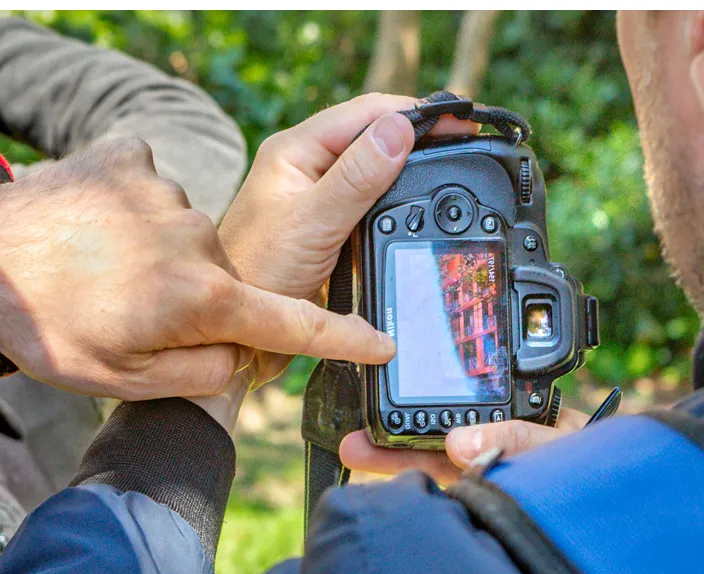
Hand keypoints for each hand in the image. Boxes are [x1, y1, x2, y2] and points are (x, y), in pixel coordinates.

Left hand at [0, 137, 394, 400]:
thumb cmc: (44, 329)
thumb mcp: (128, 380)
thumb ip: (202, 372)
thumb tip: (238, 357)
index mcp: (202, 298)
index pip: (291, 324)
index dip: (342, 337)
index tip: (379, 343)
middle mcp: (198, 239)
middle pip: (225, 280)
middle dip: (196, 302)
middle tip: (132, 317)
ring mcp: (166, 192)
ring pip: (188, 237)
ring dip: (159, 259)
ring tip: (100, 274)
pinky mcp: (134, 158)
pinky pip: (156, 192)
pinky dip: (136, 215)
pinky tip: (94, 231)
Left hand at [218, 93, 479, 382]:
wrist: (238, 332)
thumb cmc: (257, 274)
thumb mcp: (312, 222)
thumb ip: (357, 177)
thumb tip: (401, 128)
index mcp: (295, 150)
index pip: (366, 112)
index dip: (416, 112)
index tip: (460, 121)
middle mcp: (306, 166)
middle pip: (374, 136)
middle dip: (419, 136)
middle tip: (466, 144)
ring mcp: (316, 196)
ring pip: (374, 169)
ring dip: (409, 167)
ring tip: (450, 166)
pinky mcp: (327, 226)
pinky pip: (370, 202)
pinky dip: (397, 200)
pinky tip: (419, 207)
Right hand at [340, 408, 589, 484]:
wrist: (632, 523)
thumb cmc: (610, 471)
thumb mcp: (568, 448)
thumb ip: (520, 441)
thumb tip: (461, 442)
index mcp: (514, 414)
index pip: (460, 402)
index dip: (421, 398)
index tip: (386, 398)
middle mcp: (495, 441)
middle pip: (436, 432)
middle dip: (394, 432)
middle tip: (357, 434)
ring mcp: (488, 472)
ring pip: (434, 463)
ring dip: (395, 460)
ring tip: (356, 453)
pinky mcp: (487, 501)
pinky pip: (446, 494)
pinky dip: (418, 492)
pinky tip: (389, 490)